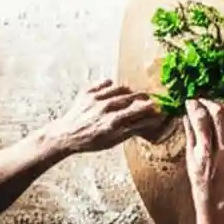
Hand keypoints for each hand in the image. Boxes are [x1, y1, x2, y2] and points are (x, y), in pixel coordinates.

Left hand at [34, 80, 161, 155]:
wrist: (65, 135)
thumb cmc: (89, 141)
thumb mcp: (112, 141)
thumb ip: (131, 130)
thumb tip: (149, 122)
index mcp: (112, 121)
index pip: (138, 110)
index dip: (150, 107)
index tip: (158, 107)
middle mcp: (105, 107)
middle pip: (131, 97)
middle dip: (143, 98)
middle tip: (148, 100)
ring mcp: (96, 98)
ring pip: (120, 88)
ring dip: (129, 92)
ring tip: (132, 97)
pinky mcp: (87, 92)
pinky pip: (104, 82)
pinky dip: (111, 85)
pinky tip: (113, 91)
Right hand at [183, 99, 223, 208]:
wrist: (216, 193)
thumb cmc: (199, 177)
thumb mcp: (189, 155)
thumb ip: (190, 133)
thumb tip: (187, 114)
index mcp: (206, 150)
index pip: (201, 120)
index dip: (194, 107)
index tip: (189, 101)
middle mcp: (223, 146)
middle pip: (219, 114)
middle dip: (208, 103)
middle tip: (200, 100)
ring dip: (220, 106)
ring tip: (210, 104)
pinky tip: (222, 113)